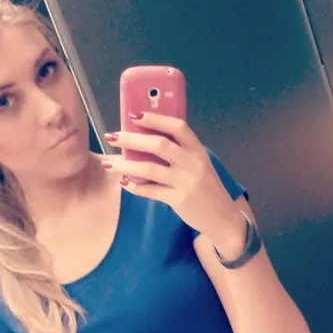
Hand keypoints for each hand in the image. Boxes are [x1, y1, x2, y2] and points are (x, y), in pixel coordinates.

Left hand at [102, 112, 245, 252]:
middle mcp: (193, 163)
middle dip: (132, 139)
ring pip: (150, 169)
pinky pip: (151, 191)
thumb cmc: (206, 188)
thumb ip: (180, 153)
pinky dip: (135, 187)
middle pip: (159, 145)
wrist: (223, 218)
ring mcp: (187, 182)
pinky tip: (124, 183)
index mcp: (198, 150)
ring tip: (109, 163)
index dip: (156, 119)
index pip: (178, 127)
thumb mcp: (199, 165)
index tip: (134, 115)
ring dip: (126, 165)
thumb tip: (145, 140)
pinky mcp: (180, 200)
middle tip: (112, 136)